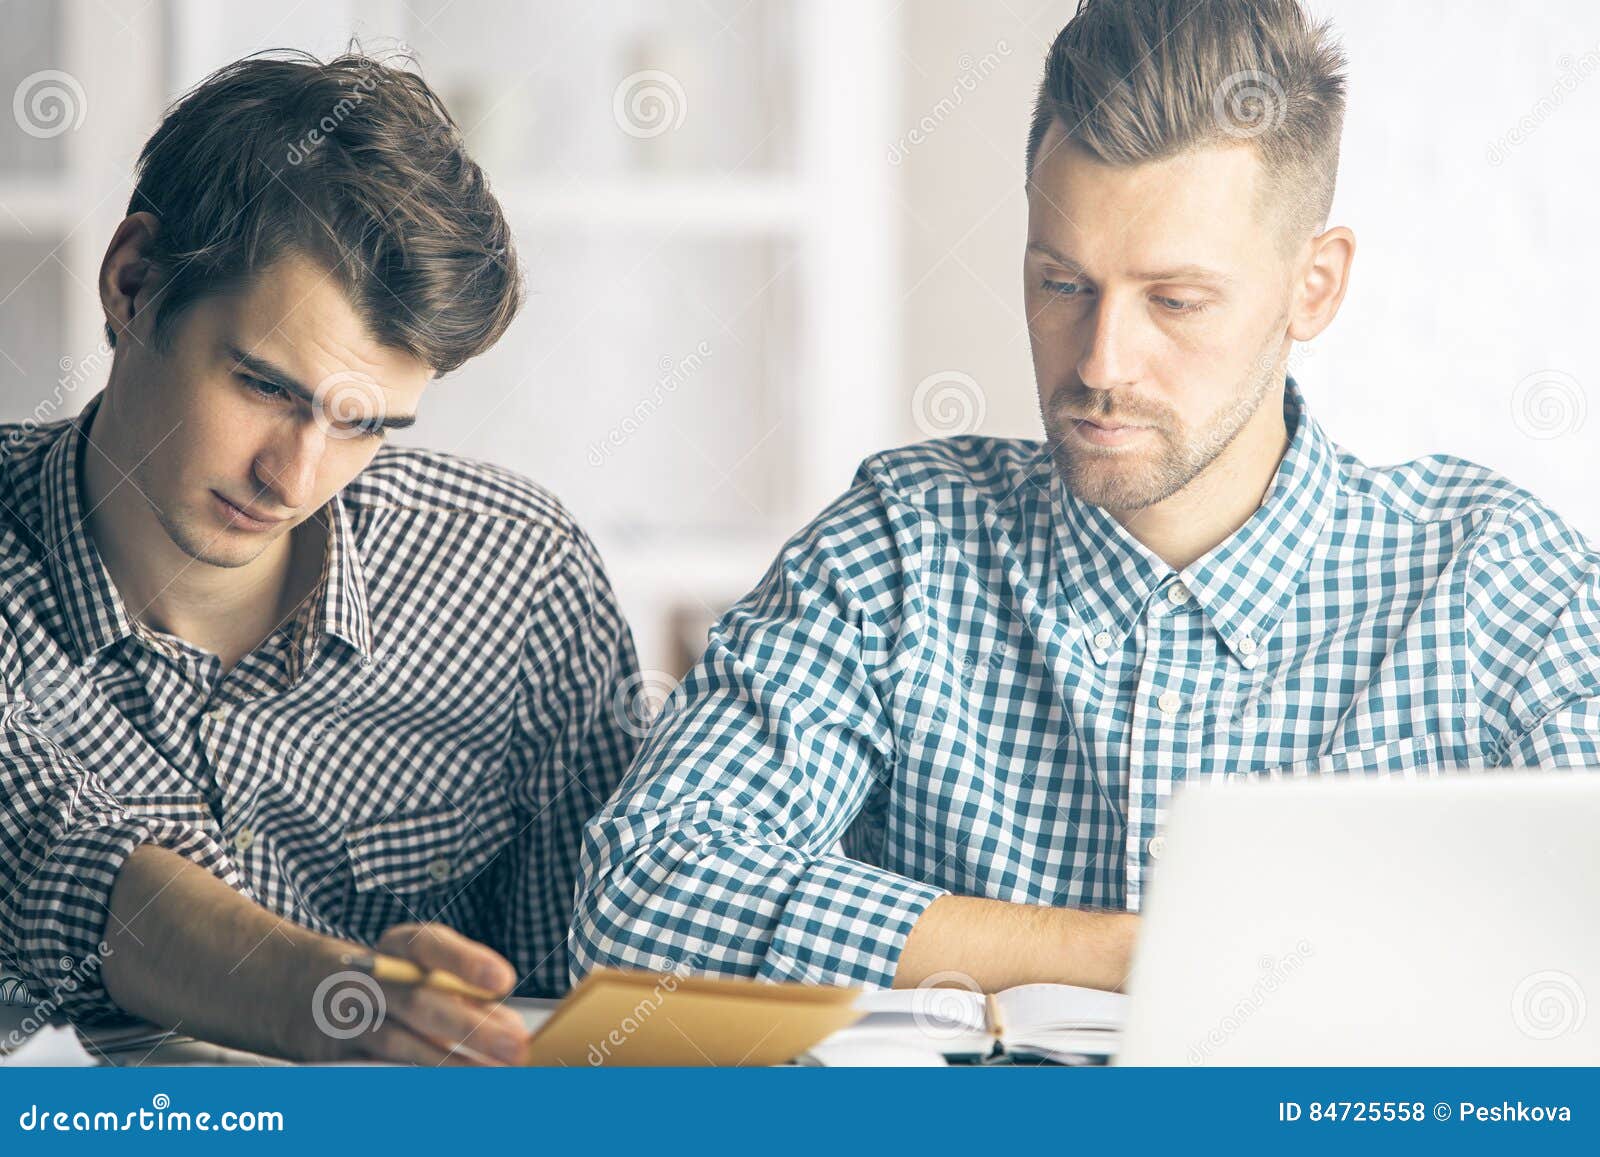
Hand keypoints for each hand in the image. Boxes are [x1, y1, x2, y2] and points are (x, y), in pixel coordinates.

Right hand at [290, 923, 531, 1064]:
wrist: (305, 991)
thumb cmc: (393, 983)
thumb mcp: (423, 972)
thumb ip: (467, 995)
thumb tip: (509, 1029)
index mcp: (397, 947)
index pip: (429, 945)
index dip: (466, 961)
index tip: (504, 981)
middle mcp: (369, 978)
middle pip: (418, 1001)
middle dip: (470, 1028)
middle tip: (516, 1047)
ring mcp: (348, 1018)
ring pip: (397, 1044)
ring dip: (449, 1065)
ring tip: (493, 1078)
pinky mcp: (334, 1056)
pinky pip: (375, 1072)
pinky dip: (412, 1084)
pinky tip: (449, 1095)